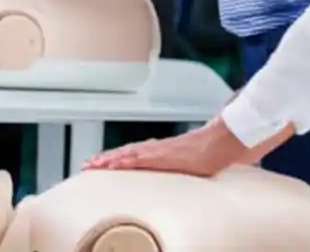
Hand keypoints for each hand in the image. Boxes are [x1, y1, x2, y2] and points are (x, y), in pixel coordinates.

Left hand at [81, 118, 248, 176]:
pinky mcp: (164, 156)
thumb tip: (180, 167)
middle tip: (86, 164)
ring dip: (108, 160)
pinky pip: (140, 159)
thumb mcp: (190, 161)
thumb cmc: (211, 152)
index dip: (115, 158)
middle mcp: (156, 149)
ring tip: (92, 165)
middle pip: (125, 153)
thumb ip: (180, 162)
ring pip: (127, 155)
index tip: (100, 163)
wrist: (222, 142)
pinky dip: (124, 161)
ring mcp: (159, 151)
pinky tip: (112, 164)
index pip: (133, 154)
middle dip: (105, 159)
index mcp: (161, 151)